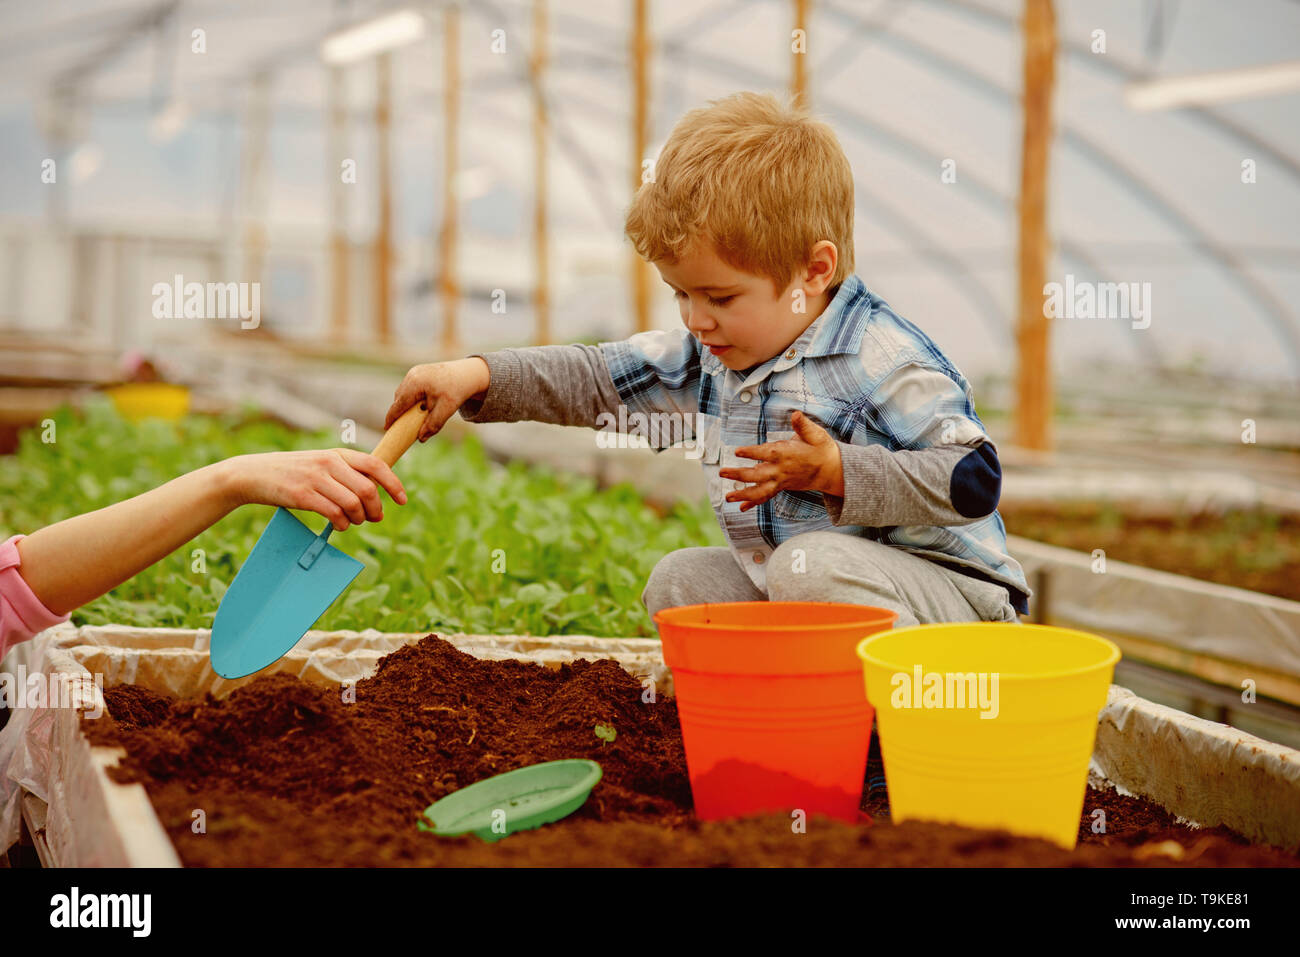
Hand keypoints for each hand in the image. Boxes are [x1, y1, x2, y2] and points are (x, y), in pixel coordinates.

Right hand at [224, 449, 407, 531]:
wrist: (253, 474)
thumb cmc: (291, 473)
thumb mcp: (320, 464)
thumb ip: (346, 474)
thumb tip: (375, 496)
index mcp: (337, 454)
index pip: (376, 465)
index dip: (394, 484)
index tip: (402, 500)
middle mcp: (329, 463)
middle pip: (368, 489)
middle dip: (376, 508)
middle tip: (374, 518)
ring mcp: (315, 478)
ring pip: (353, 503)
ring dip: (359, 518)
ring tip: (353, 521)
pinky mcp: (302, 495)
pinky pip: (333, 513)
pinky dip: (342, 523)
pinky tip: (339, 525)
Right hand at [384, 358, 489, 441]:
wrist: (468, 374)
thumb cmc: (458, 390)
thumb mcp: (447, 409)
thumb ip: (433, 424)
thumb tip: (420, 438)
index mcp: (415, 383)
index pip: (398, 404)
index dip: (391, 418)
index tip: (386, 429)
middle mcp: (412, 375)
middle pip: (399, 398)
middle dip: (400, 412)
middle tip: (404, 427)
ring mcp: (414, 372)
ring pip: (404, 393)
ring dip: (406, 405)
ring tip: (415, 416)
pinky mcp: (418, 372)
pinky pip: (410, 388)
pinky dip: (412, 398)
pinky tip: (420, 406)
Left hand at [718, 410, 843, 510]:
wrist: (833, 470)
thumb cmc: (822, 449)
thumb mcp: (816, 434)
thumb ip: (803, 425)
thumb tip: (796, 414)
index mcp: (787, 454)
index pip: (766, 453)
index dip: (752, 452)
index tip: (738, 451)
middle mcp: (781, 470)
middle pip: (757, 475)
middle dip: (739, 474)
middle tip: (722, 472)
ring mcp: (781, 481)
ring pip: (760, 491)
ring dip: (743, 494)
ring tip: (727, 497)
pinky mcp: (781, 487)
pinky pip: (766, 496)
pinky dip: (754, 502)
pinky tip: (741, 507)